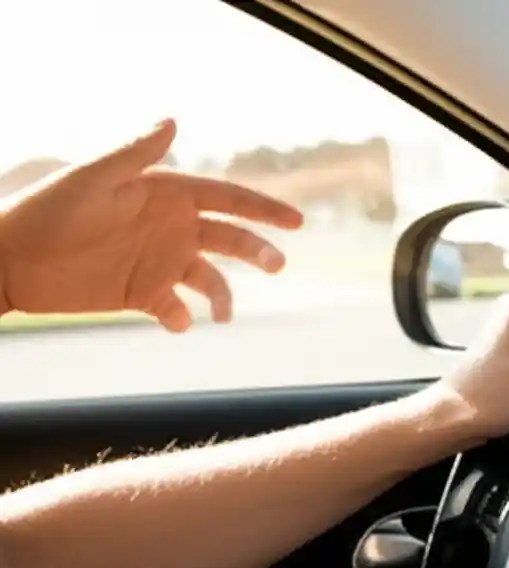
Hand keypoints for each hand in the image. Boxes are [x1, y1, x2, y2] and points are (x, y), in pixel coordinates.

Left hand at [0, 118, 302, 329]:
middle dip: (258, 251)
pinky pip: (176, 309)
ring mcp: (158, 262)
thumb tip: (173, 121)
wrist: (10, 259)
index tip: (296, 223)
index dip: (263, 209)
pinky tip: (174, 321)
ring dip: (224, 296)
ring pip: (210, 279)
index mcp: (166, 195)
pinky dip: (182, 317)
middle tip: (277, 264)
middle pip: (230, 239)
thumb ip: (133, 153)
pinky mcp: (142, 294)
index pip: (227, 199)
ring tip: (222, 315)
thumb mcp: (91, 178)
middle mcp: (170, 228)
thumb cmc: (46, 210)